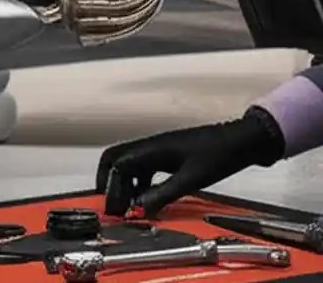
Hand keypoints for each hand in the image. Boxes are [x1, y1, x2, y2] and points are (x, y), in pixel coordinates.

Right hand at [95, 107, 283, 216]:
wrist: (242, 140)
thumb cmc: (217, 156)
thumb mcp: (190, 179)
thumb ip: (162, 194)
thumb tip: (139, 210)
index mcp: (151, 150)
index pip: (117, 165)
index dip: (111, 187)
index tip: (115, 208)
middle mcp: (149, 146)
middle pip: (114, 158)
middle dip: (107, 180)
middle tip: (110, 204)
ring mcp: (158, 149)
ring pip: (128, 163)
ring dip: (123, 183)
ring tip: (128, 205)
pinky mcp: (167, 154)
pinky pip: (143, 167)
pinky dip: (139, 182)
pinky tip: (147, 197)